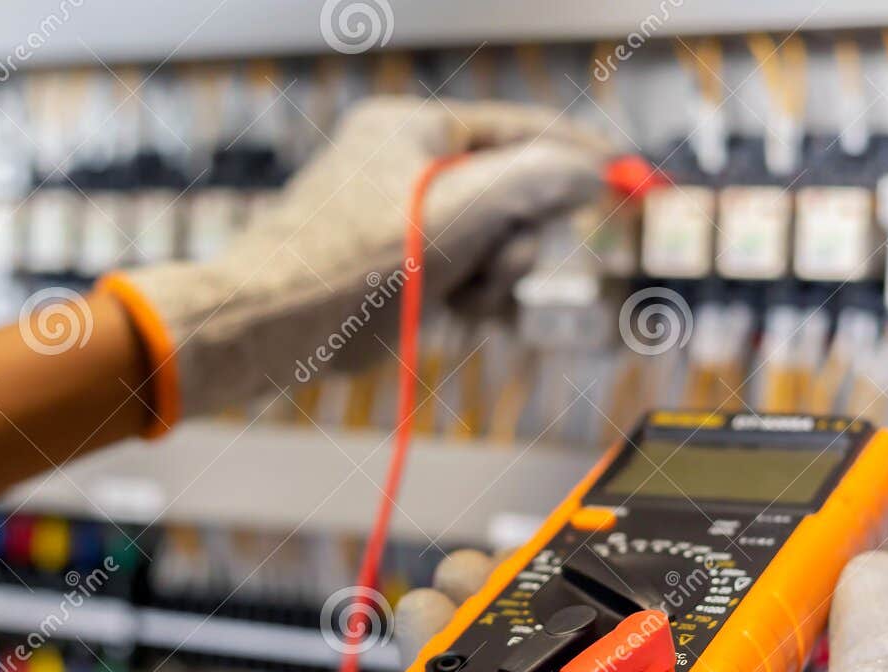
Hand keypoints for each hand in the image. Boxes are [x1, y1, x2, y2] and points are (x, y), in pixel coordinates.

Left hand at [101, 97, 611, 431]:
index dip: (574, 153)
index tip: (622, 175)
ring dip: (492, 272)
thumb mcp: (459, 214)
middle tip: (498, 267)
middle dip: (515, 236)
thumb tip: (588, 170)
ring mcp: (393, 214)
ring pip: (486, 237)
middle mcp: (401, 162)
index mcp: (411, 127)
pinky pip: (457, 268)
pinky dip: (467, 292)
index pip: (517, 127)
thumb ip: (535, 181)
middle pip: (507, 189)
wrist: (266, 328)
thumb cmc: (350, 268)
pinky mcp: (387, 264)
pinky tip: (454, 313)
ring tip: (464, 298)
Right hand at [395, 550, 887, 671]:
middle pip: (578, 627)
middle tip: (520, 541)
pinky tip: (427, 618)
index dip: (640, 559)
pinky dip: (435, 665)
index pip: (671, 611)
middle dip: (536, 574)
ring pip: (516, 661)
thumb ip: (876, 637)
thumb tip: (875, 565)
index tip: (616, 517)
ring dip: (476, 605)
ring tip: (463, 570)